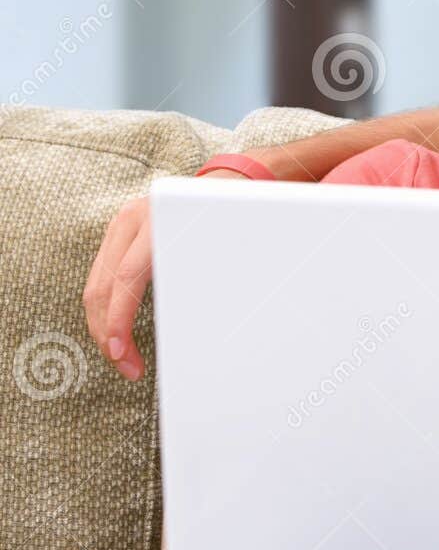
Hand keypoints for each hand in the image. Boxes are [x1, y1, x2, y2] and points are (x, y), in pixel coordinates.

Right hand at [83, 169, 247, 379]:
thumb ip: (208, 275)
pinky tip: (118, 333)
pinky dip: (107, 309)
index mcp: (160, 220)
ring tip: (122, 357)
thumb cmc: (233, 217)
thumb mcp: (228, 244)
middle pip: (103, 286)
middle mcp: (134, 219)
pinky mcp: (119, 235)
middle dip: (109, 334)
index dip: (119, 320)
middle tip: (126, 367)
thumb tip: (206, 329)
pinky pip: (102, 277)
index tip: (121, 353)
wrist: (229, 182)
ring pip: (96, 285)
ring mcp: (122, 224)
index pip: (127, 279)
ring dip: (104, 326)